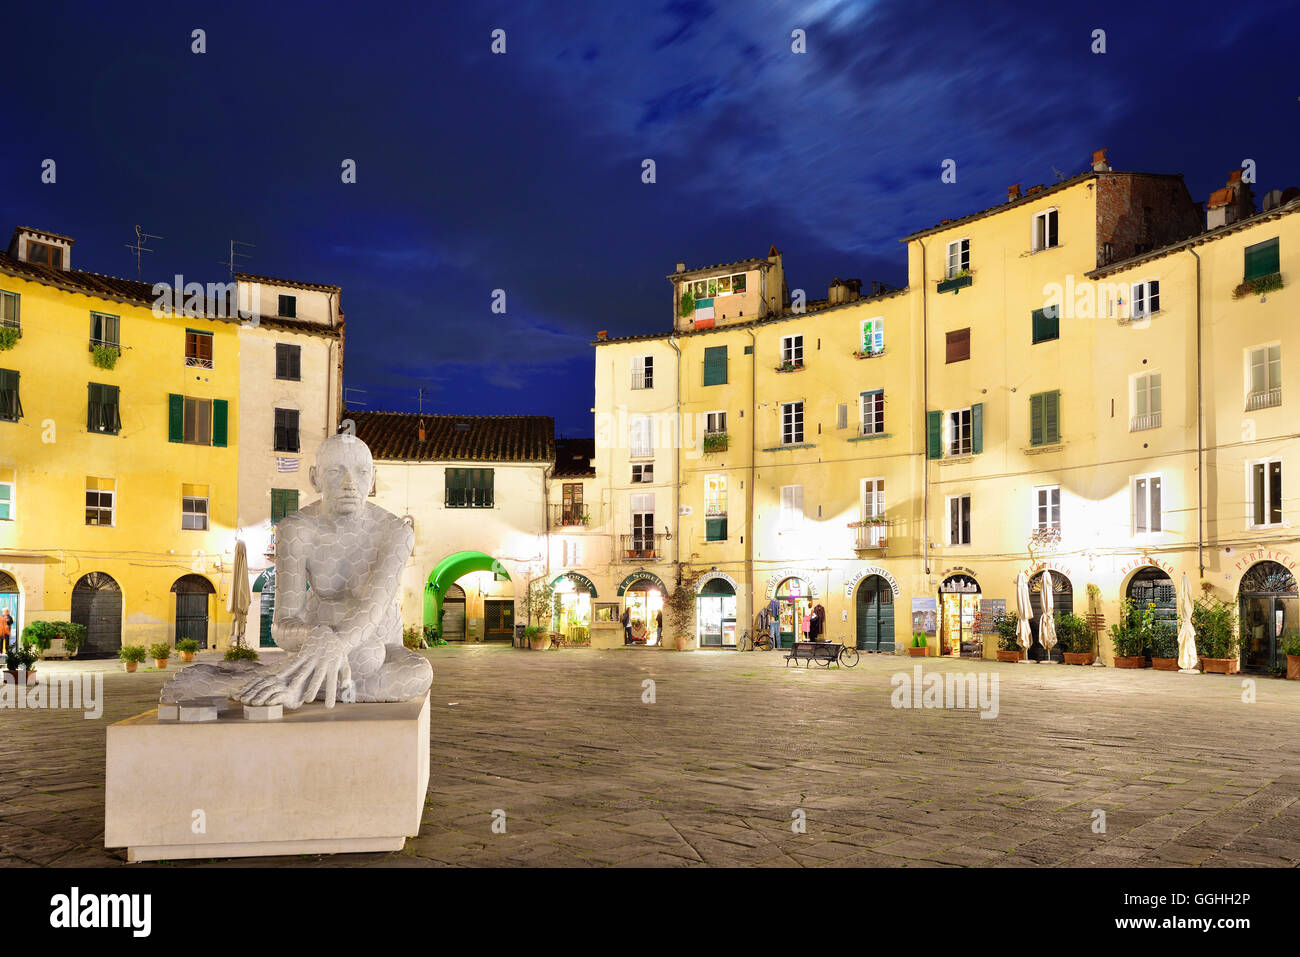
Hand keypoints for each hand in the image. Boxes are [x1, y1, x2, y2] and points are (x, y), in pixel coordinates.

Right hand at [237, 628, 352, 708]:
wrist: (329, 631)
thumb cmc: (337, 650)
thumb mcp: (344, 662)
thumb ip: (346, 675)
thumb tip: (346, 688)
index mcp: (333, 666)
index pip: (332, 683)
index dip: (331, 695)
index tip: (329, 707)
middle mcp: (323, 662)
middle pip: (317, 677)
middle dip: (312, 688)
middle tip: (308, 700)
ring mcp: (313, 657)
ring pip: (304, 670)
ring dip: (297, 680)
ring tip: (290, 690)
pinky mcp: (305, 652)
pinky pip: (294, 662)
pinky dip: (286, 669)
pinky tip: (278, 676)